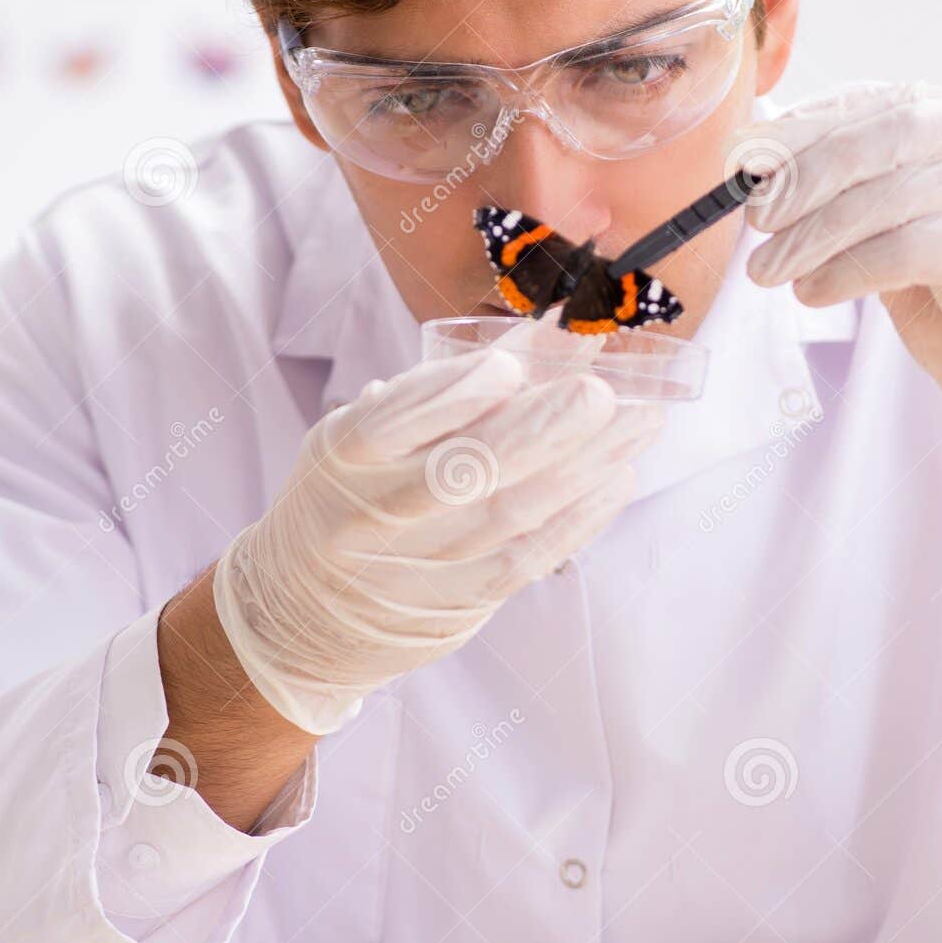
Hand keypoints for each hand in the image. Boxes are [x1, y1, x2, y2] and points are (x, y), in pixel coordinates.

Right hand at [212, 346, 662, 732]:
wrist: (300, 613)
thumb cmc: (352, 493)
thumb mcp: (368, 432)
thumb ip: (450, 386)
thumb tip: (554, 329)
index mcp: (344, 454)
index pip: (398, 415)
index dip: (457, 391)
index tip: (514, 363)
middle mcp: (374, 512)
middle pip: (464, 468)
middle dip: (539, 427)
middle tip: (598, 391)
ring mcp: (416, 565)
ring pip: (509, 513)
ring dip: (584, 465)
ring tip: (640, 421)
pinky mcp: (456, 606)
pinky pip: (527, 558)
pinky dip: (579, 517)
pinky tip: (617, 478)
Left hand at [734, 81, 941, 538]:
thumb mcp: (915, 241)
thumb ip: (864, 196)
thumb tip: (766, 166)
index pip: (894, 102)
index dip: (812, 125)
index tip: (749, 155)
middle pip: (893, 134)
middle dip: (807, 174)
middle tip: (753, 215)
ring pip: (895, 195)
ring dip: (814, 235)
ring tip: (771, 271)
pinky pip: (915, 249)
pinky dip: (850, 269)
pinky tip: (817, 290)